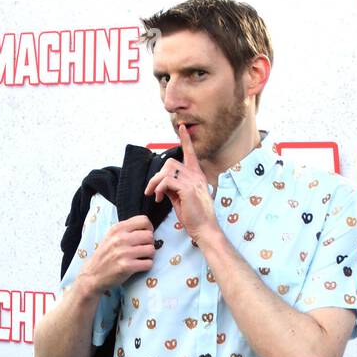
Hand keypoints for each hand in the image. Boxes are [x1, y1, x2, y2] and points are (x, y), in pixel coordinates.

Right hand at [82, 215, 154, 291]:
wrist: (93, 274)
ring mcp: (123, 253)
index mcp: (118, 229)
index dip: (149, 228)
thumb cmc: (105, 255)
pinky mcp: (126, 266)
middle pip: (150, 236)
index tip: (145, 236)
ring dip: (150, 256)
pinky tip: (140, 266)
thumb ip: (126, 230)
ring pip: (151, 250)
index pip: (144, 220)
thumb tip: (147, 229)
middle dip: (150, 243)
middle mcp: (120, 238)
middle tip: (144, 249)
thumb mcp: (111, 236)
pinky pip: (148, 263)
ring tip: (142, 258)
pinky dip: (147, 266)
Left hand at [143, 122, 218, 243]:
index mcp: (197, 176)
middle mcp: (196, 175)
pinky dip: (159, 189)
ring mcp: (193, 181)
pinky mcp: (188, 189)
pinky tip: (158, 198)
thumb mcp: (180, 199)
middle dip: (157, 176)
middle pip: (170, 163)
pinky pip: (167, 181)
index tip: (182, 127)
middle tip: (151, 191)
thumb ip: (172, 188)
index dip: (185, 140)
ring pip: (167, 171)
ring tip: (154, 195)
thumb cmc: (194, 217)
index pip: (191, 153)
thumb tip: (160, 184)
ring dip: (155, 182)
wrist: (205, 229)